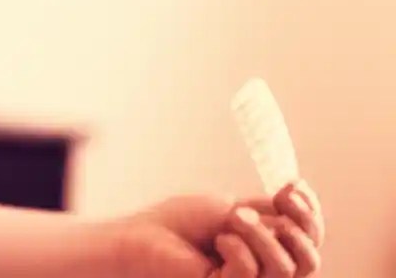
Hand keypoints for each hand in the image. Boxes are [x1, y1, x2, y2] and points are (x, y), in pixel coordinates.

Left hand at [115, 182, 324, 277]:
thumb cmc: (181, 222)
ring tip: (232, 217)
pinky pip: (250, 273)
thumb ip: (270, 214)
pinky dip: (238, 250)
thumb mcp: (234, 209)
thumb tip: (303, 205)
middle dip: (299, 226)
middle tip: (276, 199)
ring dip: (261, 234)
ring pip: (286, 269)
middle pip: (309, 261)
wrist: (142, 236)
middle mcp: (265, 274)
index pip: (310, 240)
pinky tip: (218, 241)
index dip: (311, 213)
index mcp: (269, 251)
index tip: (292, 184)